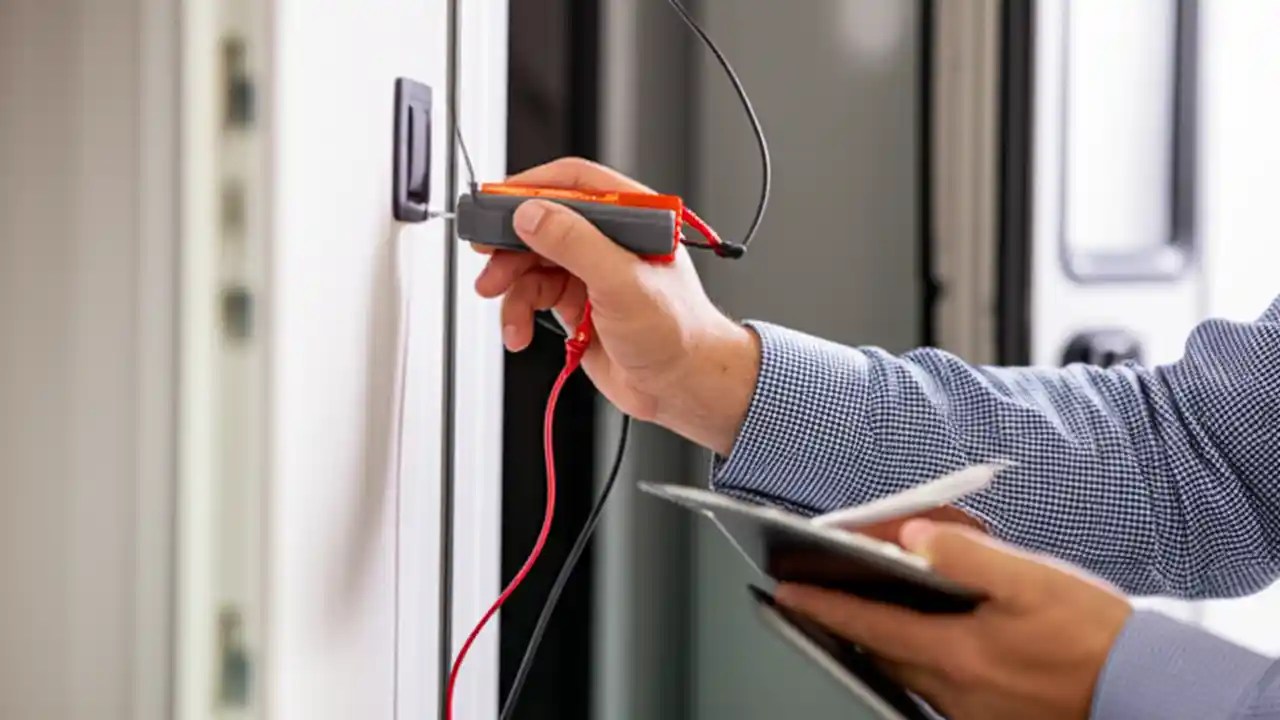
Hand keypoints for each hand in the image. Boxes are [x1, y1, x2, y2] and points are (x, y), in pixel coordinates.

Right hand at [472, 157, 759, 453]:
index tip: (496, 201)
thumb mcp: (622, 283)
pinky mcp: (577, 304)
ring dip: (511, 284)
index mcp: (633, 218)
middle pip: (544, 222)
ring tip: (501, 303)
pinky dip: (519, 313)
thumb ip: (575, 244)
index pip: (575, 183)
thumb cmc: (678, 333)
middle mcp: (609, 241)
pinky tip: (518, 332)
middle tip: (484, 254)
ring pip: (532, 262)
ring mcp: (591, 273)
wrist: (683, 387)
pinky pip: (534, 296)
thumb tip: (531, 214)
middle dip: (510, 241)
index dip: (533, 186)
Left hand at [776, 520, 1132, 719]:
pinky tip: (919, 641)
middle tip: (805, 599)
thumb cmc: (1092, 633)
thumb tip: (912, 537)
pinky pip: (931, 686)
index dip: (822, 604)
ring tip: (853, 611)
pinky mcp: (987, 716)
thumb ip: (968, 555)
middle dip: (838, 624)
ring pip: (901, 671)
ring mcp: (968, 707)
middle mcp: (953, 687)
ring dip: (875, 643)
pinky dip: (912, 660)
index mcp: (957, 651)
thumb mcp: (1032, 579)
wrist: (1143, 688)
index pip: (868, 624)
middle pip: (876, 652)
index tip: (785, 590)